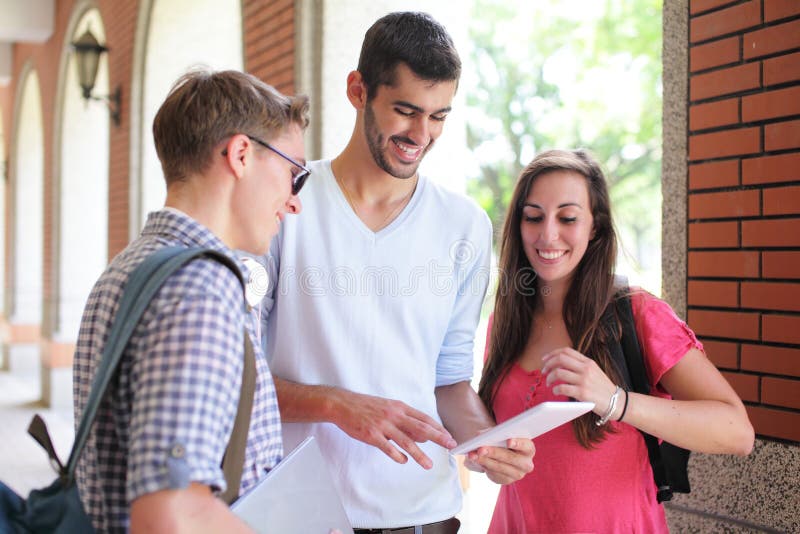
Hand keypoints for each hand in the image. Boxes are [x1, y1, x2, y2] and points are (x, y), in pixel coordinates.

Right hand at [331, 389, 456, 468]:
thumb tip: (423, 436)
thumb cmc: (366, 407)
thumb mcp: (389, 409)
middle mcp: (394, 415)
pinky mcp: (372, 434)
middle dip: (437, 437)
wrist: (343, 405)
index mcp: (399, 407)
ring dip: (419, 454)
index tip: (448, 436)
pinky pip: (388, 448)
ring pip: (406, 441)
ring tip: (428, 464)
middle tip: (450, 445)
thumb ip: (405, 421)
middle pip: (420, 428)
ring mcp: (383, 425)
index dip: (438, 428)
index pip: (424, 418)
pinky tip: (403, 461)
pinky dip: (397, 455)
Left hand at [465, 438, 534, 483]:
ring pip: (501, 467)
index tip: (508, 441)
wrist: (500, 453)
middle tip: (481, 449)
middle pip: (511, 458)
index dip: (519, 443)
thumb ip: (492, 433)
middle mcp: (526, 463)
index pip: (527, 446)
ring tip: (473, 455)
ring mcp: (517, 474)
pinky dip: (483, 466)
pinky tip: (475, 460)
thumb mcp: (499, 434)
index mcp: (528, 448)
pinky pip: (494, 474)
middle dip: (495, 453)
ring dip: (485, 461)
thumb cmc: (502, 440)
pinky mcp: (507, 480)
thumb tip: (480, 436)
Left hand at [541, 347, 617, 416]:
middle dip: (548, 364)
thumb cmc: (603, 388)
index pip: (566, 351)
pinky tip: (556, 391)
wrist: (617, 402)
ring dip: (549, 378)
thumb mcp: (595, 371)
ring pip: (558, 372)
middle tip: (544, 372)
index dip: (552, 354)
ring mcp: (584, 380)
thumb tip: (562, 363)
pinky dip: (555, 389)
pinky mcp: (582, 393)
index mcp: (588, 362)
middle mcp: (586, 369)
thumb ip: (581, 366)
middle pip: (560, 359)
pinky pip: (562, 388)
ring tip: (549, 383)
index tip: (545, 360)